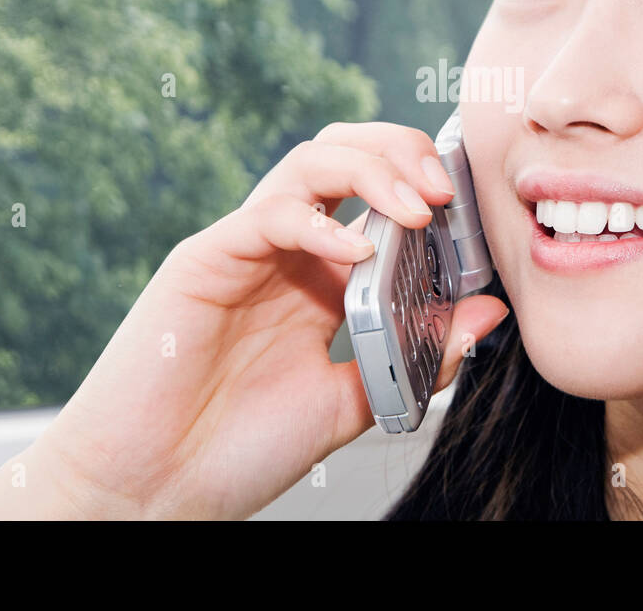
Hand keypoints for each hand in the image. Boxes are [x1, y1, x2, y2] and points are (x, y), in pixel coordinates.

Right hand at [0, 122, 509, 519]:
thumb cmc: (240, 448)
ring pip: (310, 163)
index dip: (426, 185)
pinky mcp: (205, 260)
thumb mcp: (355, 401)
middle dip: (402, 153)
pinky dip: (320, 222)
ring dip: (373, 169)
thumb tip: (488, 313)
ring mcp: (246, 249)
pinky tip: (357, 251)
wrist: (154, 491)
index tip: (472, 213)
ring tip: (418, 207)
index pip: (378, 193)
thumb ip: (419, 357)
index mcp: (323, 276)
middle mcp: (287, 250)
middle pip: (346, 154)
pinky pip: (269, 214)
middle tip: (445, 190)